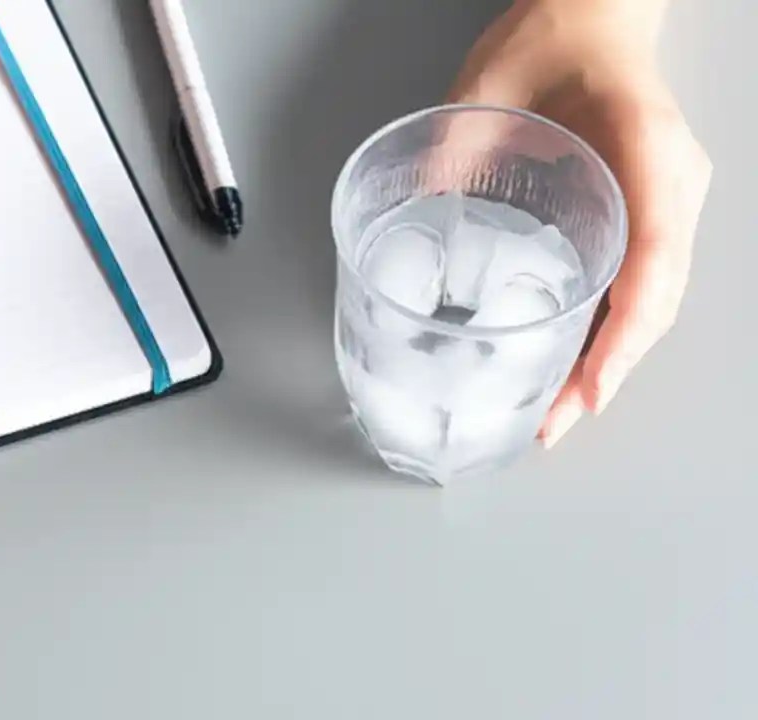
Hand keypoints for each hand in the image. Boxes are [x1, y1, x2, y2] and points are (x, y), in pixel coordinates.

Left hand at [446, 0, 711, 447]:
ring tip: (559, 412)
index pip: (652, 257)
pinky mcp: (651, 209)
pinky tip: (573, 364)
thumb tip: (411, 213)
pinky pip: (643, 281)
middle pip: (660, 296)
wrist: (590, 14)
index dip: (622, 335)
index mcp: (644, 145)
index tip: (587, 389)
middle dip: (611, 369)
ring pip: (657, 298)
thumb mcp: (484, 82)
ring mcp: (669, 197)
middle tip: (555, 423)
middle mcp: (672, 180)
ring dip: (613, 360)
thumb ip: (451, 144)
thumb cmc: (550, 37)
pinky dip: (612, 330)